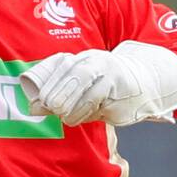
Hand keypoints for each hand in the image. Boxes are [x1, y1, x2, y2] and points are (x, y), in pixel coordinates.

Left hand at [19, 50, 139, 126]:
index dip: (51, 83)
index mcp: (86, 58)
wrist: (143, 84)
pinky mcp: (121, 98)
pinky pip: (101, 110)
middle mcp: (100, 64)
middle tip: (53, 108)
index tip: (41, 100)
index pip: (65, 65)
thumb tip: (32, 108)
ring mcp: (113, 80)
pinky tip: (87, 116)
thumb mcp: (80, 84)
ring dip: (74, 111)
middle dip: (62, 96)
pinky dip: (89, 116)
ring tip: (68, 118)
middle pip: (79, 76)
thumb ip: (56, 95)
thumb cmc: (104, 85)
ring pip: (90, 96)